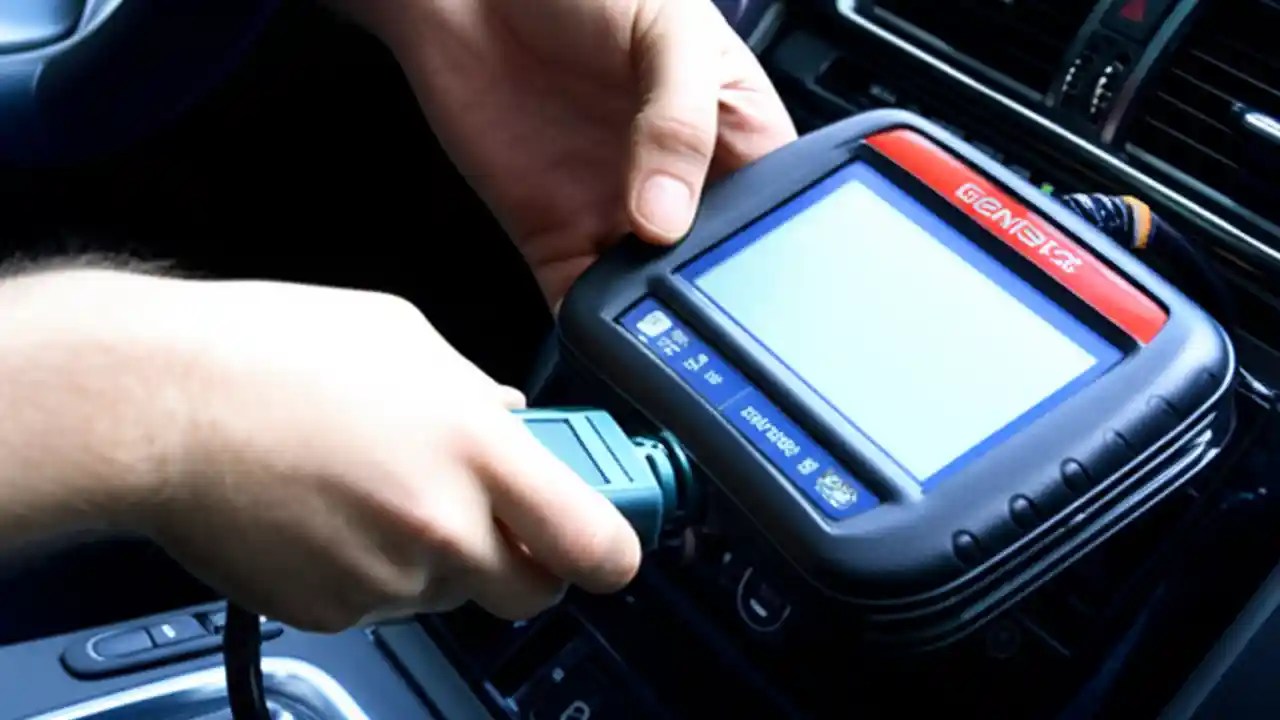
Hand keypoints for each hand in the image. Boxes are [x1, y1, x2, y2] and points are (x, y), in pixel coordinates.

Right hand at [1, 271, 640, 630]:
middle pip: (535, 592)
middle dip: (531, 560)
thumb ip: (477, 390)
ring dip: (443, 557)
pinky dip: (379, 571)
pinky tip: (339, 512)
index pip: (595, 542)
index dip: (615, 550)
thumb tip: (513, 420)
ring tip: (384, 488)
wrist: (155, 406)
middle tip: (503, 515)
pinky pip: (388, 604)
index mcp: (477, 450)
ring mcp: (386, 580)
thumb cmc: (268, 354)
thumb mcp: (405, 337)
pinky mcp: (333, 612)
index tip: (612, 540)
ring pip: (454, 594)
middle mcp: (442, 527)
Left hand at [359, 0, 796, 303]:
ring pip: (652, 295)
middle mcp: (680, 182)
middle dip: (715, 293)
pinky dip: (592, 326)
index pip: (774, 205)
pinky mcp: (554, 235)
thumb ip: (679, 119)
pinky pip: (580, 298)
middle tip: (709, 312)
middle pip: (714, 263)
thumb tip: (669, 213)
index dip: (775, 243)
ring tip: (658, 325)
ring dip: (656, 320)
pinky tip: (604, 326)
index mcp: (733, 130)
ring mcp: (617, 212)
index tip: (762, 271)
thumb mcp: (664, 30)